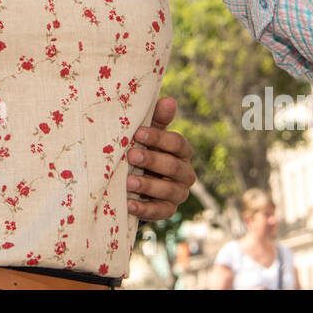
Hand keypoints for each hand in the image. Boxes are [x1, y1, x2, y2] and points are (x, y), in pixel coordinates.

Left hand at [126, 96, 196, 220]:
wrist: (136, 180)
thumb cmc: (144, 150)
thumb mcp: (149, 135)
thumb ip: (158, 119)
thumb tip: (169, 100)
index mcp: (182, 152)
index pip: (177, 143)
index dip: (159, 138)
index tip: (138, 133)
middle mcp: (185, 173)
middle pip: (173, 167)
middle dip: (152, 161)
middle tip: (131, 155)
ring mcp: (178, 194)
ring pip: (169, 191)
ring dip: (148, 186)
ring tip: (128, 182)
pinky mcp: (167, 210)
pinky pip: (160, 212)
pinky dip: (144, 209)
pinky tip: (129, 204)